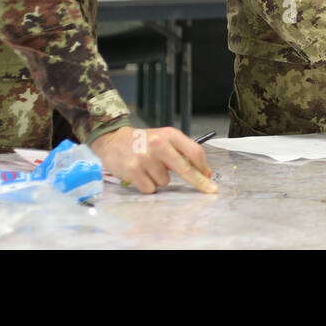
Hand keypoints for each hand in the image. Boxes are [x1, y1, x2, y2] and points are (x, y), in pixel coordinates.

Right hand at [90, 125, 216, 193]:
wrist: (114, 140)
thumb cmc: (144, 142)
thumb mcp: (165, 140)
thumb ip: (183, 153)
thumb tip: (205, 173)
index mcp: (170, 134)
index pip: (194, 151)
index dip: (203, 167)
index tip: (209, 176)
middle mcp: (158, 144)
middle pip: (185, 168)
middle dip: (199, 181)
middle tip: (211, 190)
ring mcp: (145, 157)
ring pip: (165, 181)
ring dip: (159, 179)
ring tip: (148, 168)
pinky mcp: (133, 170)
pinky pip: (150, 188)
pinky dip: (147, 185)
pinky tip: (140, 174)